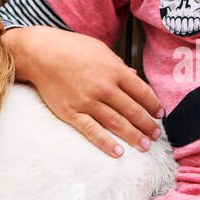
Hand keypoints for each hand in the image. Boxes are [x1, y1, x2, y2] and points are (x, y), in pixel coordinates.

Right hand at [2, 25, 163, 157]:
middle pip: (132, 110)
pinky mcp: (71, 113)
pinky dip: (106, 143)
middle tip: (155, 135)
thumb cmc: (70, 47)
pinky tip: (118, 152)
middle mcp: (104, 87)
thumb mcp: (100, 50)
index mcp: (114, 70)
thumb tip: (134, 75)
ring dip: (133, 136)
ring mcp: (87, 102)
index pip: (142, 92)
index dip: (153, 105)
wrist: (40, 53)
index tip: (159, 114)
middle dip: (147, 125)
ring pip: (116, 123)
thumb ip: (118, 65)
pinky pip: (92, 131)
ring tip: (144, 146)